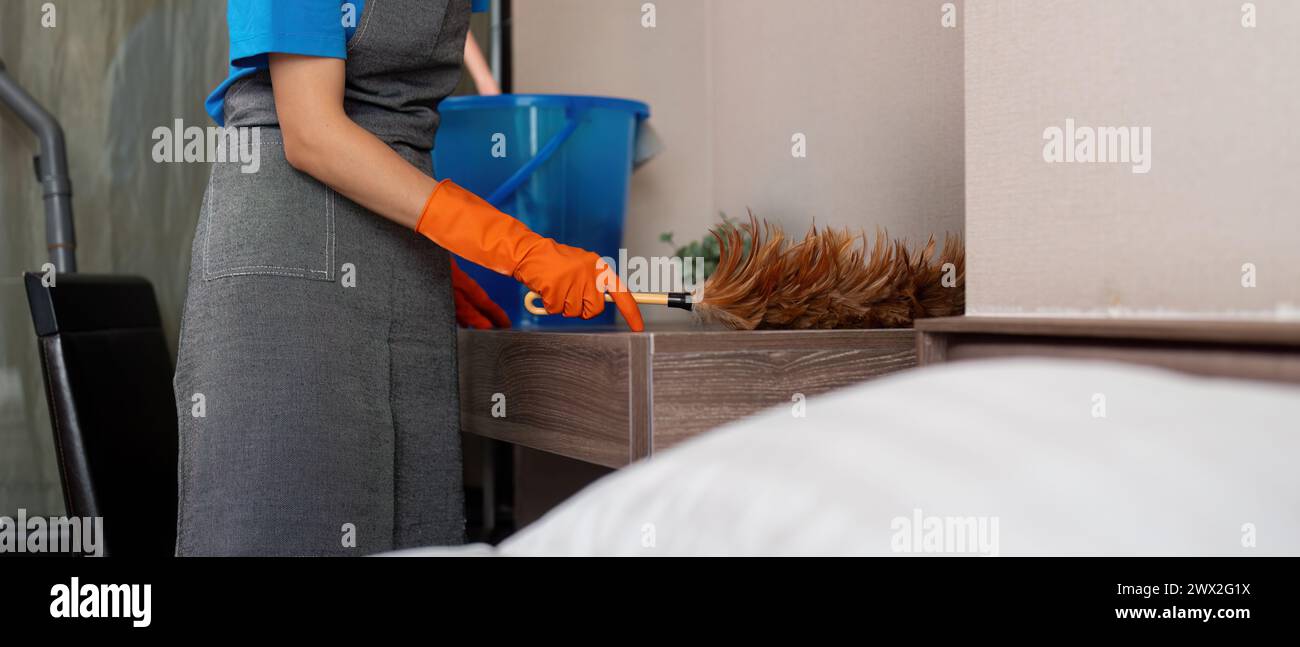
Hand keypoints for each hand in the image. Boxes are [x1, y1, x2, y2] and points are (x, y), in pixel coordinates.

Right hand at [414, 179, 643, 331]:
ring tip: (555, 288)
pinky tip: (545, 289)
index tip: (640, 328)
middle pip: (594, 310)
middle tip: (568, 294)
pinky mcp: (556, 287)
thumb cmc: (554, 263)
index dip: (632, 312)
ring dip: (562, 306)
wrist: (528, 252)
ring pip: (574, 311)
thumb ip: (594, 283)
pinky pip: (556, 310)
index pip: (621, 292)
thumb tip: (603, 304)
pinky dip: (548, 305)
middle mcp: (590, 273)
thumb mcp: (580, 268)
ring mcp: (573, 280)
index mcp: (598, 267)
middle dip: (581, 308)